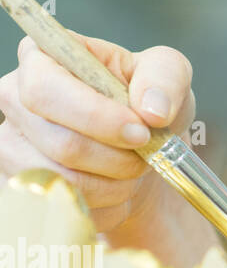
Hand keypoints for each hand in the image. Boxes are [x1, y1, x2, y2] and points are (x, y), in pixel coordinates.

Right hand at [0, 32, 195, 235]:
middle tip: (147, 152)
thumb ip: (165, 77)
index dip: (94, 116)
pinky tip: (119, 187)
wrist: (144, 151)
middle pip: (61, 143)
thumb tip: (151, 109)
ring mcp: (12, 147)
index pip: (45, 89)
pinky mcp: (23, 186)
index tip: (140, 131)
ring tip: (136, 167)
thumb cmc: (147, 103)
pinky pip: (66, 210)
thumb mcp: (169, 73)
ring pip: (63, 181)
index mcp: (43, 58)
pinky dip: (108, 206)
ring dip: (116, 183)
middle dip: (118, 157)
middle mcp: (16, 100)